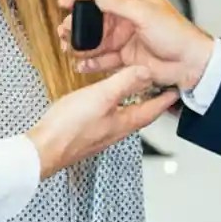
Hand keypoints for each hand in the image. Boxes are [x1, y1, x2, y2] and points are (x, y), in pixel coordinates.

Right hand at [26, 66, 177, 179]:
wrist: (44, 149)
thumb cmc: (70, 127)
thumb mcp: (101, 97)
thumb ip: (124, 83)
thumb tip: (146, 72)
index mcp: (125, 122)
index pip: (153, 109)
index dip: (166, 98)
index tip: (177, 90)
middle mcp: (116, 130)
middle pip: (141, 113)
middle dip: (152, 99)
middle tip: (160, 87)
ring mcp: (102, 132)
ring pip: (125, 114)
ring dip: (132, 100)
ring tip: (135, 88)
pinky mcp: (88, 132)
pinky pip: (108, 115)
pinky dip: (113, 103)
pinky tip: (104, 98)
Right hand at [57, 0, 214, 91]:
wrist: (189, 64)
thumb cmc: (177, 34)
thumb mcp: (144, 12)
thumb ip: (116, 3)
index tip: (67, 0)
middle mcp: (127, 13)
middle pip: (93, 13)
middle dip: (77, 21)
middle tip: (64, 28)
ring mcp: (124, 34)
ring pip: (94, 36)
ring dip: (80, 42)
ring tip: (68, 46)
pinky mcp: (124, 54)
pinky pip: (102, 57)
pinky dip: (90, 61)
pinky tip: (81, 63)